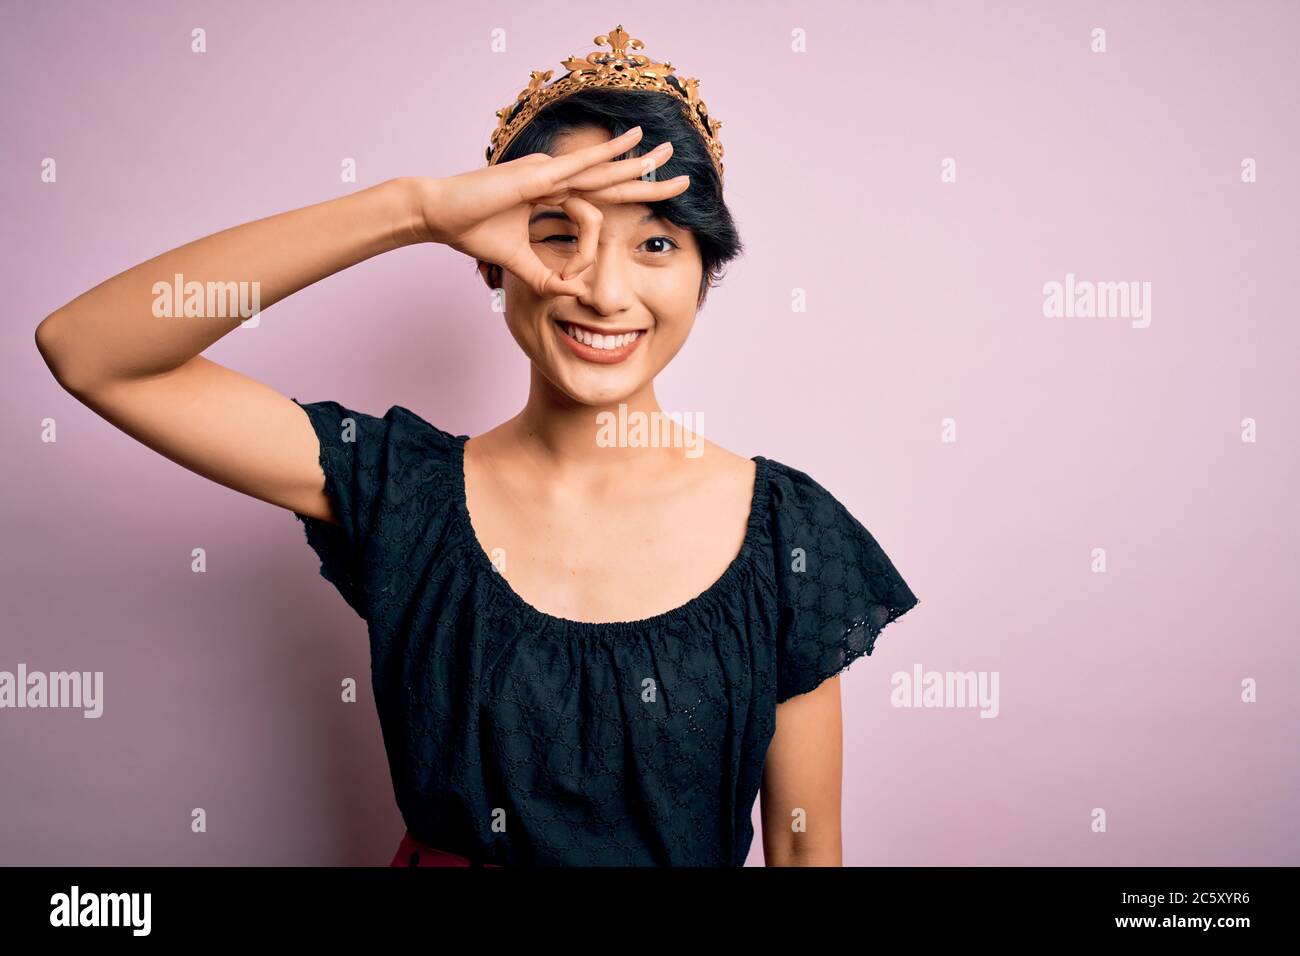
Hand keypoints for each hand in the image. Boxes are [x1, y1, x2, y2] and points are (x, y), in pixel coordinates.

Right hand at [413, 127, 689, 297]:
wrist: (439, 216)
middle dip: (646, 178)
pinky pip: (581, 167)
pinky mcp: (539, 175)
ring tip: (669, 155)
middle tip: (682, 177)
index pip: (597, 206)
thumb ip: (543, 276)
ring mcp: (549, 173)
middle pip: (611, 180)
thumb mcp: (517, 261)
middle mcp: (555, 180)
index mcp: (551, 196)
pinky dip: (608, 153)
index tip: (601, 255)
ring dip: (638, 163)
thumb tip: (567, 293)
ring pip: (604, 170)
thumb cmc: (471, 231)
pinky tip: (632, 141)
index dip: (608, 229)